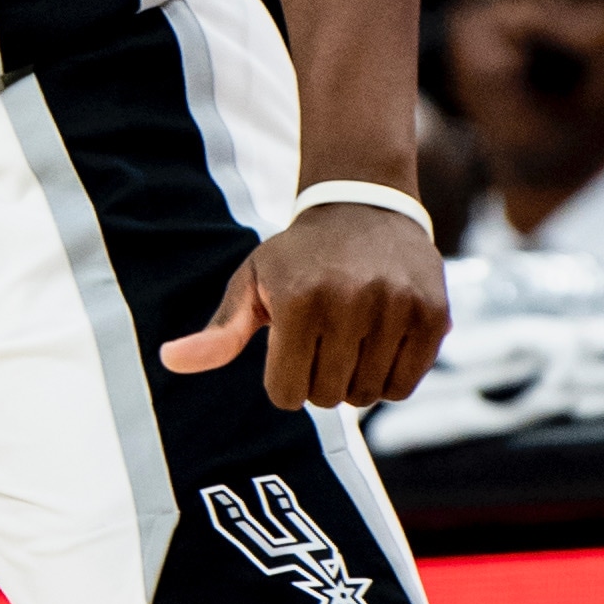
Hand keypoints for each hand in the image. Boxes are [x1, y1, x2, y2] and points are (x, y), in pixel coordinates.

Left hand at [159, 206, 448, 412]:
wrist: (365, 205)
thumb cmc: (300, 256)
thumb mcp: (252, 282)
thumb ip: (220, 330)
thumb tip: (171, 361)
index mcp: (299, 301)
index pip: (286, 396)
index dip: (284, 382)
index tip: (291, 350)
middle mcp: (350, 303)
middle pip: (328, 398)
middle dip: (319, 381)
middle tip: (323, 344)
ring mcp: (396, 309)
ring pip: (368, 396)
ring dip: (355, 381)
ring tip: (351, 341)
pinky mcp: (433, 316)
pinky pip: (405, 385)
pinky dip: (390, 378)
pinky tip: (380, 345)